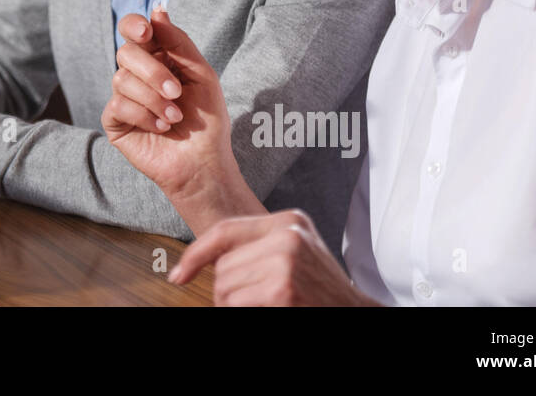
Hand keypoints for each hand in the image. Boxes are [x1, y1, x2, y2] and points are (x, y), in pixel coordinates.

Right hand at [101, 6, 261, 232]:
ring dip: (154, 100)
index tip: (146, 32)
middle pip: (126, 53)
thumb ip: (179, 43)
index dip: (134, 26)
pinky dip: (144, 116)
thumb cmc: (206, 119)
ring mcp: (123, 96)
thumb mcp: (201, 74)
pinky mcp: (115, 121)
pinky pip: (117, 105)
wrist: (204, 161)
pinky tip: (161, 128)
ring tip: (174, 117)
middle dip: (153, 72)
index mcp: (156, 57)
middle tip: (176, 92)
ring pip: (121, 79)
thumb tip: (157, 10)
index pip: (132, 29)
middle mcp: (136, 73)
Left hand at [169, 209, 379, 306]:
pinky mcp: (283, 288)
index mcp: (289, 221)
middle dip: (227, 291)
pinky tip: (269, 309)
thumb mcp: (293, 256)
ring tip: (264, 304)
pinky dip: (243, 312)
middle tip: (255, 301)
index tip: (178, 274)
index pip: (225, 230)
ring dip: (234, 305)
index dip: (195, 254)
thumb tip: (205, 260)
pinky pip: (235, 304)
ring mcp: (286, 260)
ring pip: (224, 287)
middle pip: (222, 265)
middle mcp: (288, 235)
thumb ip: (257, 248)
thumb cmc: (321, 292)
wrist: (357, 314)